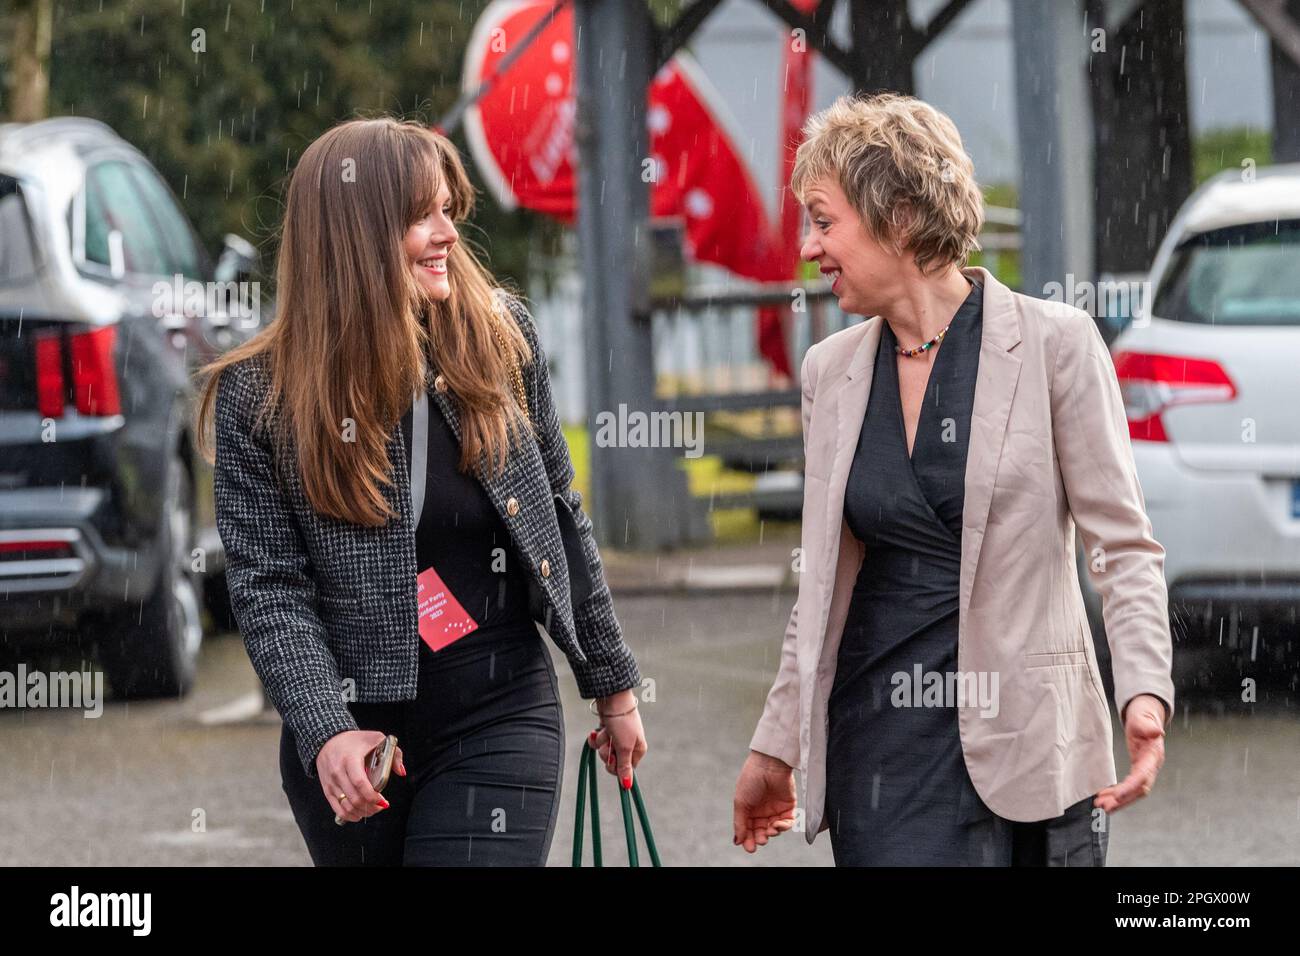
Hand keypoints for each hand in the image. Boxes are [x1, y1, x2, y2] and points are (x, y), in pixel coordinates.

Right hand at [315, 730, 406, 822]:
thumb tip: (401, 772)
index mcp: (350, 759)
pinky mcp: (327, 790)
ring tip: (373, 809)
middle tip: (382, 806)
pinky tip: (360, 813)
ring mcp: (331, 783)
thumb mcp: (376, 739)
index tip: (383, 800)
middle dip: (371, 806)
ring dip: (362, 812)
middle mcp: (338, 772)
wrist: (328, 741)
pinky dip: (350, 816)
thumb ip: (393, 753)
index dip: (372, 796)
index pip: (360, 783)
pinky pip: (338, 810)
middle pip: (354, 798)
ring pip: (347, 807)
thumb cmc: (354, 740)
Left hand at [588, 689, 646, 789]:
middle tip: (609, 743)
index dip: (616, 767)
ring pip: (604, 750)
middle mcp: (628, 744)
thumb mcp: (624, 747)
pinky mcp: (607, 730)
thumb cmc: (623, 722)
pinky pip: (598, 741)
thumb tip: (627, 786)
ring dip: (602, 742)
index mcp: (638, 749)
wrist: (612, 699)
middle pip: (613, 761)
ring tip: (606, 731)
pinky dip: (595, 737)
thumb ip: (624, 767)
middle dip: (607, 753)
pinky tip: (596, 731)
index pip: (626, 769)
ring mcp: (616, 737)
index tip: (612, 760)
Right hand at [733, 750, 796, 852]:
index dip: (748, 839)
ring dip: (772, 833)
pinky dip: (784, 827)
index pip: (748, 828)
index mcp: (749, 809)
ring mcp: (775, 809)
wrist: (769, 764)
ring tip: (770, 831)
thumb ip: (740, 823)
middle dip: (760, 838)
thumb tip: (738, 841)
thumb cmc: (751, 779)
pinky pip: (787, 822)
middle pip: (761, 831)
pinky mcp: (788, 806)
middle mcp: (762, 810)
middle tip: (761, 841)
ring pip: (774, 829)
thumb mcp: (741, 802)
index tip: (749, 848)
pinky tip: (778, 825)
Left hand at [1095, 694, 1165, 813]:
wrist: (1146, 718)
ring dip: (1118, 801)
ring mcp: (1145, 770)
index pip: (1143, 775)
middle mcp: (1151, 766)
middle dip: (1123, 800)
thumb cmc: (1144, 718)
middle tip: (1106, 807)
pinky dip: (1117, 793)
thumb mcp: (1143, 717)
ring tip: (1102, 806)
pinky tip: (1104, 796)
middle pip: (1138, 789)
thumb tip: (1158, 731)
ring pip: (1133, 792)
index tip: (1118, 795)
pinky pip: (1128, 787)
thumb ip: (1148, 725)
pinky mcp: (1137, 771)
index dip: (1131, 787)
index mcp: (1153, 755)